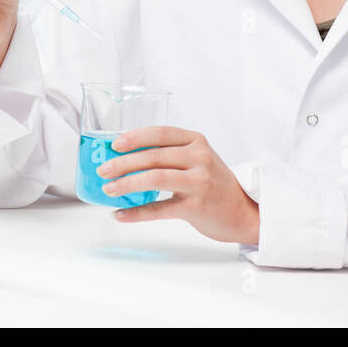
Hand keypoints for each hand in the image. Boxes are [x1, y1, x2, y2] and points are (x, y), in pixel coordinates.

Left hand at [98, 127, 260, 245]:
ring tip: (109, 189)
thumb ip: (171, 154)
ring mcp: (198, 182)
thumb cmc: (214, 184)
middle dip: (123, 163)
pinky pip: (159, 208)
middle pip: (153, 156)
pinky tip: (120, 214)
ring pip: (154, 178)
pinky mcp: (195, 207)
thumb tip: (126, 157)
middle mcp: (199, 158)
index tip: (114, 145)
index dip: (135, 137)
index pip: (161, 132)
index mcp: (197, 142)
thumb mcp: (199, 159)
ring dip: (126, 183)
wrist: (243, 212)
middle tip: (104, 170)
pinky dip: (136, 212)